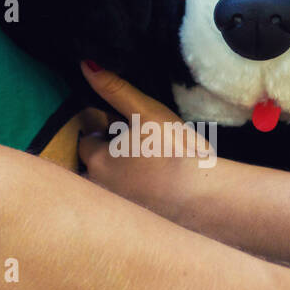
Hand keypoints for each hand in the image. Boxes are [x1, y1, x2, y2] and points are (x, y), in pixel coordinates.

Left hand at [77, 61, 209, 221]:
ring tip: (144, 168)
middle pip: (92, 167)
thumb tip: (86, 65)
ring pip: (106, 187)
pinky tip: (154, 188)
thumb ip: (115, 90)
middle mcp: (98, 188)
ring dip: (117, 178)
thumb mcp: (146, 112)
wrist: (204, 196)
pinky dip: (133, 196)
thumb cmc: (175, 150)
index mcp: (96, 160)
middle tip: (134, 148)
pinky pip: (124, 205)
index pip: (86, 142)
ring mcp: (116, 210)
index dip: (102, 132)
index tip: (121, 127)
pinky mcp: (135, 224)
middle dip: (104, 158)